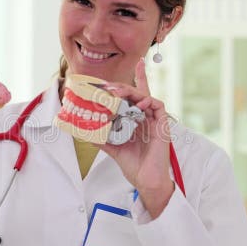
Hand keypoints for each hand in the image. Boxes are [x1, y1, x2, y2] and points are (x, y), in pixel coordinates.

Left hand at [96, 58, 173, 217]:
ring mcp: (154, 120)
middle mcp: (145, 117)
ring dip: (130, 91)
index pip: (134, 96)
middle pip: (135, 94)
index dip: (135, 79)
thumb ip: (102, 137)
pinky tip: (137, 103)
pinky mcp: (162, 125)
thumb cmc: (134, 165)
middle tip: (107, 85)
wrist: (146, 180)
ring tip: (116, 93)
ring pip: (145, 96)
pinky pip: (157, 106)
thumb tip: (84, 131)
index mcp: (136, 119)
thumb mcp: (113, 148)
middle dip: (121, 86)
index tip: (131, 65)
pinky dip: (147, 101)